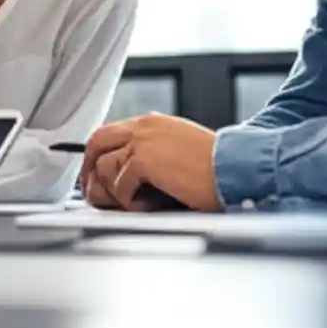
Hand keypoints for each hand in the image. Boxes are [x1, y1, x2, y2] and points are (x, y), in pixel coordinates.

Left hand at [79, 113, 222, 211]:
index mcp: (152, 123)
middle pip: (96, 142)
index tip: (94, 177)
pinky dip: (131, 201)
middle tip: (94, 194)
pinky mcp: (144, 159)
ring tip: (137, 203)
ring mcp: (142, 141)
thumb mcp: (179, 151)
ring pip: (104, 166)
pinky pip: (119, 184)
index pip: (109, 133)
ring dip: (115, 191)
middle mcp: (144, 127)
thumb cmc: (216, 167)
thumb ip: (153, 153)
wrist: (238, 169)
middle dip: (89, 170)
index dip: (98, 156)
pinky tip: (151, 205)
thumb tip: (127, 173)